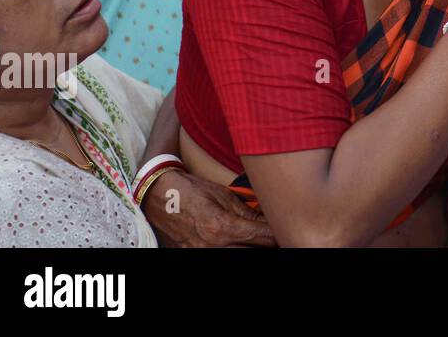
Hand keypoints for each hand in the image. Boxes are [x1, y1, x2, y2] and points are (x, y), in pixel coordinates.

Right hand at [142, 169, 276, 247]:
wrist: (158, 196)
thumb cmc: (193, 190)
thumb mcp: (224, 196)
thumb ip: (248, 211)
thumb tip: (270, 219)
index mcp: (223, 228)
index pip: (262, 237)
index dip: (278, 234)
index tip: (289, 229)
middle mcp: (213, 246)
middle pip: (253, 251)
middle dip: (268, 243)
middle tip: (280, 235)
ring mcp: (202, 254)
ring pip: (240, 256)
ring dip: (253, 247)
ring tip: (261, 239)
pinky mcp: (194, 255)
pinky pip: (223, 256)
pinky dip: (236, 248)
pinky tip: (241, 243)